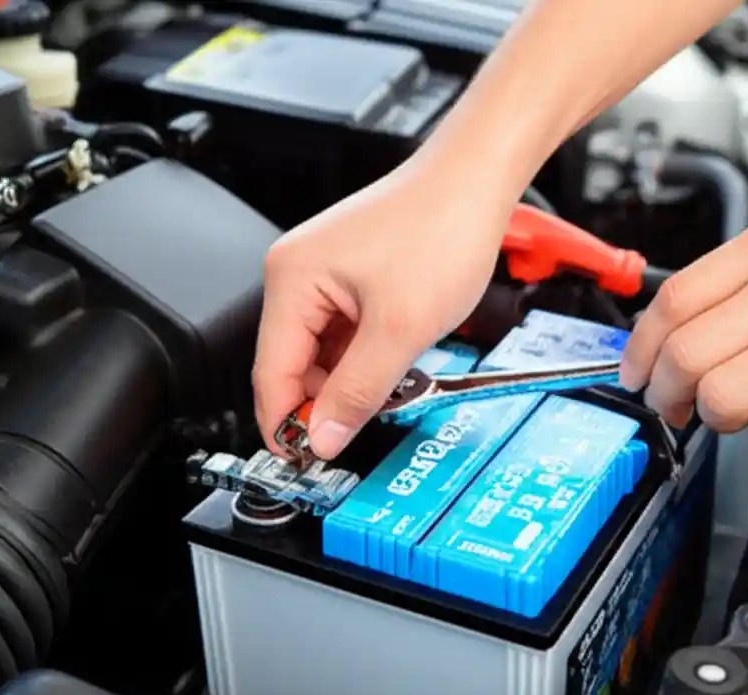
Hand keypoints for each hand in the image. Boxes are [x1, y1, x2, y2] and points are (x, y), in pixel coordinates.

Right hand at [253, 157, 515, 459]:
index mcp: (292, 280)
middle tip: (359, 430)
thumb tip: (324, 436)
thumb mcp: (401, 330)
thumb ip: (358, 392)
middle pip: (292, 364)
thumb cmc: (441, 228)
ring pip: (321, 351)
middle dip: (324, 401)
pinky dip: (364, 355)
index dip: (286, 424)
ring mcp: (322, 270)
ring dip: (349, 379)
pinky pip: (343, 330)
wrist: (477, 181)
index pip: (270, 374)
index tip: (307, 461)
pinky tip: (393, 363)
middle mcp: (296, 271)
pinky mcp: (348, 272)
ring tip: (390, 389)